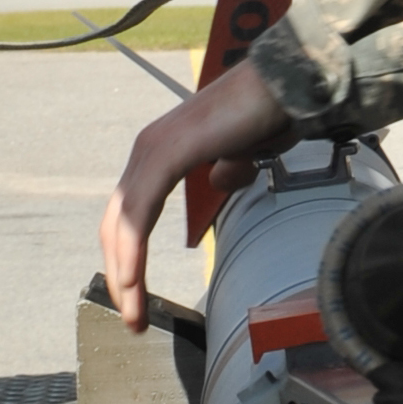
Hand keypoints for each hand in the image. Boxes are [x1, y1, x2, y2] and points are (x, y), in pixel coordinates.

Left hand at [100, 60, 288, 329]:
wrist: (285, 84)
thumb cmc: (270, 113)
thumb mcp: (244, 153)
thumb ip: (228, 169)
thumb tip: (219, 183)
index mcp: (161, 152)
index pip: (132, 214)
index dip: (130, 256)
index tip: (140, 298)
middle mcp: (148, 150)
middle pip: (116, 224)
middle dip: (120, 275)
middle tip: (133, 319)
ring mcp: (153, 150)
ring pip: (122, 224)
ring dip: (123, 273)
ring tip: (133, 313)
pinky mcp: (167, 154)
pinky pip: (139, 213)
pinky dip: (132, 251)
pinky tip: (133, 280)